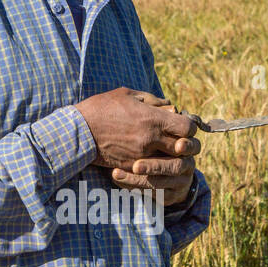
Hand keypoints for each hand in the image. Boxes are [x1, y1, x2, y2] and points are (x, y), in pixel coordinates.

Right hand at [74, 88, 200, 172]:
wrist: (78, 131)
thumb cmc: (102, 108)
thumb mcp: (128, 94)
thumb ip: (153, 100)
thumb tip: (170, 106)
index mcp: (153, 119)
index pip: (188, 128)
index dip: (189, 127)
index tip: (183, 125)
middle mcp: (151, 140)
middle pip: (185, 149)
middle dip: (186, 145)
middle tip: (181, 142)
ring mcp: (142, 157)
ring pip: (171, 163)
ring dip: (173, 158)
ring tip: (168, 152)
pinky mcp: (131, 168)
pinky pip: (153, 171)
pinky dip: (156, 167)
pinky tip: (152, 160)